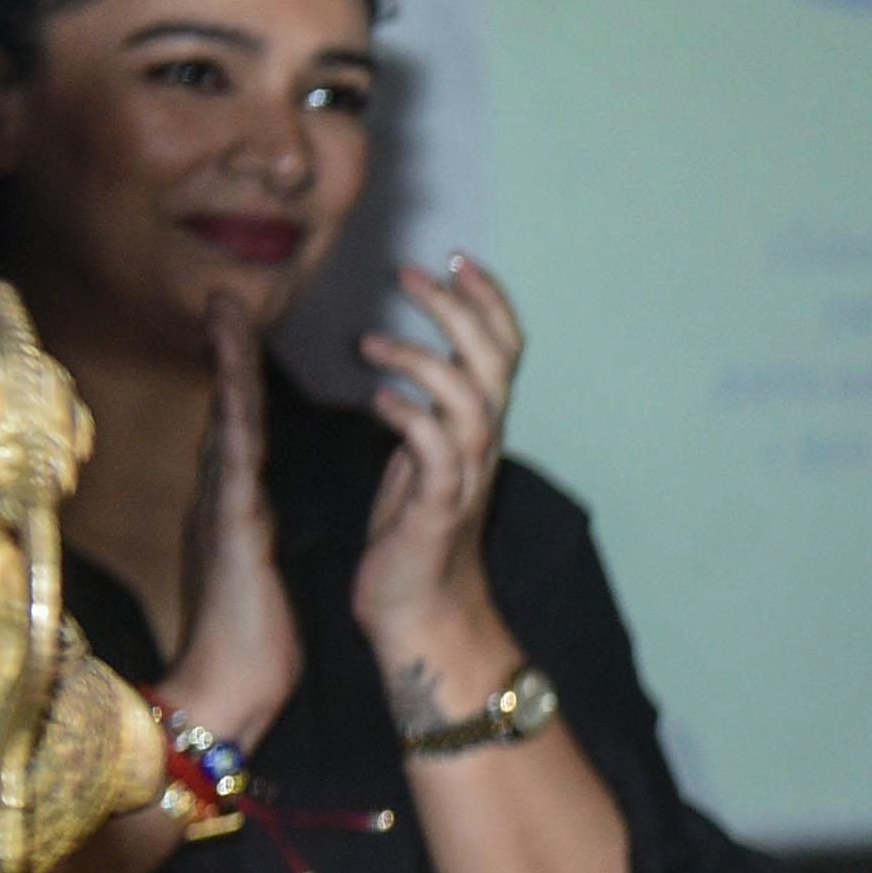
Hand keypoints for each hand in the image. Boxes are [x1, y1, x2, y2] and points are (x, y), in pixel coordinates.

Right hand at [160, 298, 301, 748]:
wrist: (227, 690)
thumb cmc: (247, 637)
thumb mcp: (250, 566)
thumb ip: (244, 530)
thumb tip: (245, 504)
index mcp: (230, 506)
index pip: (237, 426)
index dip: (238, 377)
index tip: (239, 329)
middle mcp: (217, 500)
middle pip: (224, 410)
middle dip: (224, 353)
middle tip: (224, 299)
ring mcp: (221, 513)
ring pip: (227, 426)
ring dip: (228, 371)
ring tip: (226, 319)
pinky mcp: (233, 536)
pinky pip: (237, 472)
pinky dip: (238, 430)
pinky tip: (239, 397)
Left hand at [353, 256, 526, 696]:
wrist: (421, 615)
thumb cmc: (411, 539)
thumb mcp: (420, 461)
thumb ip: (425, 415)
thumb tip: (413, 369)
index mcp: (477, 429)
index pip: (502, 348)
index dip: (487, 299)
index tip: (456, 257)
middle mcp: (482, 445)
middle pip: (494, 359)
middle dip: (458, 309)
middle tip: (411, 275)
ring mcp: (465, 475)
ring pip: (469, 397)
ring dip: (422, 359)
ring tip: (368, 343)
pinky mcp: (437, 506)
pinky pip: (435, 448)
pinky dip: (410, 416)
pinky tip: (376, 399)